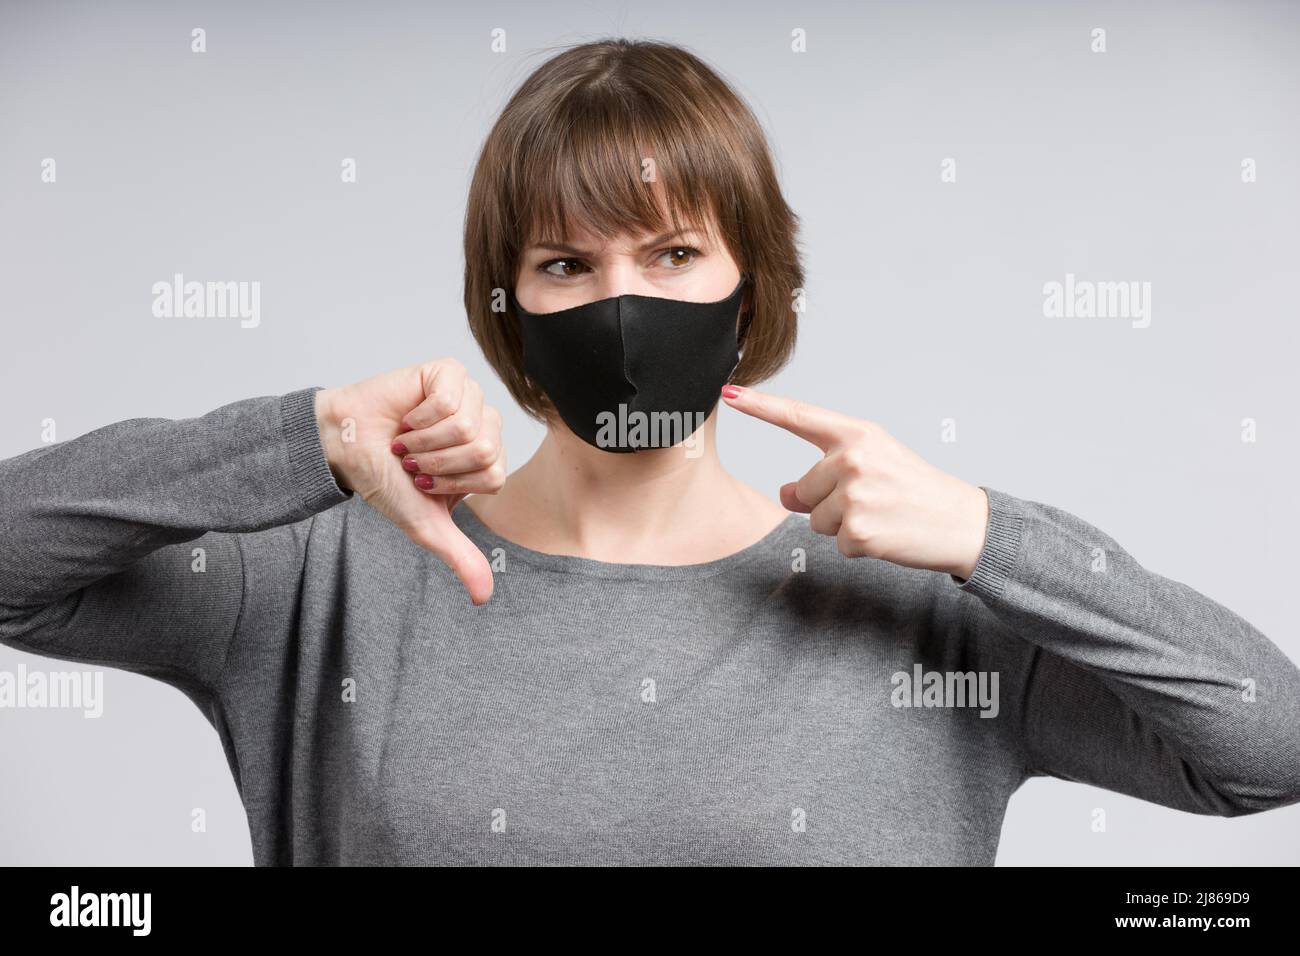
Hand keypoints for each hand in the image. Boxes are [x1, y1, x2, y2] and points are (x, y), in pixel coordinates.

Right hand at [315, 358, 505, 604]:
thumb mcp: (425, 525)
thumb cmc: (384, 482)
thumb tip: (483, 598)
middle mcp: (483, 426)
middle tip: (411, 460)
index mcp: (486, 460)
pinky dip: (419, 416)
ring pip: (467, 425)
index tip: (422, 481)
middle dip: (436, 463)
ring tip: (406, 440)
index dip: (451, 482)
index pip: (494, 474)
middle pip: (484, 450)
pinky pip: (449, 398)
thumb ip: (460, 556)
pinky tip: (406, 417)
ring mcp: (468, 397)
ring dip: (425, 440)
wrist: (345, 448)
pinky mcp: (448, 373)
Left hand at [721, 385, 988, 579]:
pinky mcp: (858, 531)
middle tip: (873, 501)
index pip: (799, 417)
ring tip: (881, 516)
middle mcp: (853, 459)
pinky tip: (885, 534)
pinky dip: (857, 547)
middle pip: (803, 489)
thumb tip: (784, 493)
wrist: (962, 523)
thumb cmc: (915, 490)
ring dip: (842, 526)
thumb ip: (824, 472)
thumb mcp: (873, 466)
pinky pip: (835, 544)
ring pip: (815, 519)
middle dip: (828, 502)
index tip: (729, 393)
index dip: (760, 406)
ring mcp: (854, 495)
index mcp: (858, 434)